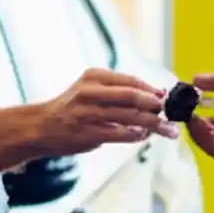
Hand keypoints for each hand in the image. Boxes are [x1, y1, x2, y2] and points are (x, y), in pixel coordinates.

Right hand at [34, 68, 177, 154]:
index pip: (130, 81)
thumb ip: (119, 91)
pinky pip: (120, 134)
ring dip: (154, 124)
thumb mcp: (91, 90)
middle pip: (133, 97)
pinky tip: (144, 136)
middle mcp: (90, 92)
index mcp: (93, 77)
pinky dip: (136, 135)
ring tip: (168, 131)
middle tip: (172, 115)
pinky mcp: (87, 133)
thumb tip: (156, 94)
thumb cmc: (72, 108)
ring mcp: (88, 113)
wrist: (41, 127)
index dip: (152, 90)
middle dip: (156, 106)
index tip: (167, 98)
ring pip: (130, 117)